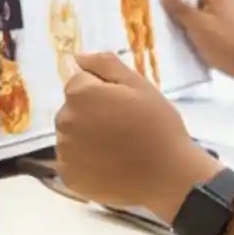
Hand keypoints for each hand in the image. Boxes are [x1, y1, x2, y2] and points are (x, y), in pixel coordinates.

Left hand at [55, 52, 220, 223]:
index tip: (121, 105)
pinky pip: (70, 161)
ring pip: (70, 135)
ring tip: (115, 149)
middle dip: (90, 113)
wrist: (169, 176)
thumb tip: (77, 57)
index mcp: (80, 94)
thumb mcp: (139, 84)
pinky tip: (107, 165)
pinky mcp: (68, 177)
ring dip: (85, 137)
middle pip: (72, 109)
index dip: (100, 91)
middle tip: (121, 127)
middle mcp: (64, 121)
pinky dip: (84, 162)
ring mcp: (64, 151)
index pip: (78, 82)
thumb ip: (105, 64)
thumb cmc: (158, 125)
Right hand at [161, 0, 233, 77]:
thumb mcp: (198, 25)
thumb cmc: (224, 43)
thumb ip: (180, 7)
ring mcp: (215, 9)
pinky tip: (169, 31)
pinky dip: (183, 23)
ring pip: (189, 6)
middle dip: (170, 0)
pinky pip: (194, 17)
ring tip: (154, 18)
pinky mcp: (213, 22)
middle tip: (147, 5)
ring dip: (176, 14)